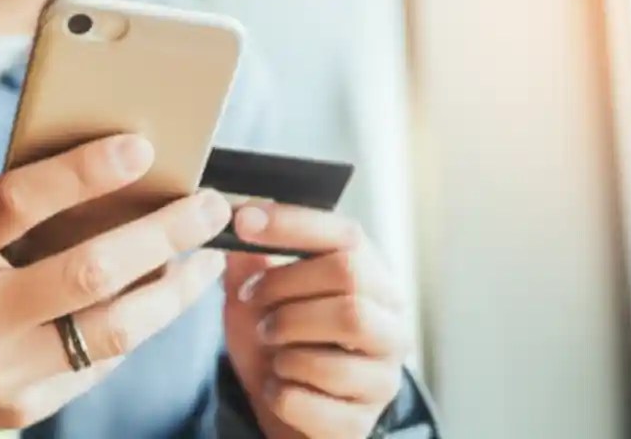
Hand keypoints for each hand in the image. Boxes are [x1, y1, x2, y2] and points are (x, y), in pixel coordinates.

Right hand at [0, 134, 233, 437]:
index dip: (82, 172)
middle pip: (85, 272)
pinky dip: (139, 324)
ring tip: (208, 258)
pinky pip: (101, 361)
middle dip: (161, 234)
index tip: (140, 148)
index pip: (16, 204)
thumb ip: (3, 207)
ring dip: (173, 291)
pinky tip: (164, 296)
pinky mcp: (24, 409)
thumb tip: (98, 176)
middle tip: (208, 206)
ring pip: (112, 330)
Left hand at [222, 202, 412, 438]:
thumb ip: (251, 261)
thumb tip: (242, 213)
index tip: (244, 220)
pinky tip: (276, 385)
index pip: (346, 235)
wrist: (285, 414)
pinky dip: (282, 391)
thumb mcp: (256, 297)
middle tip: (253, 301)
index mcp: (368, 280)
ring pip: (348, 327)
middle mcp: (388, 321)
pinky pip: (319, 397)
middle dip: (285, 287)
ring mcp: (383, 373)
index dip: (294, 223)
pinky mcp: (363, 419)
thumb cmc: (280, 342)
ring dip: (287, 338)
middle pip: (349, 277)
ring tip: (269, 346)